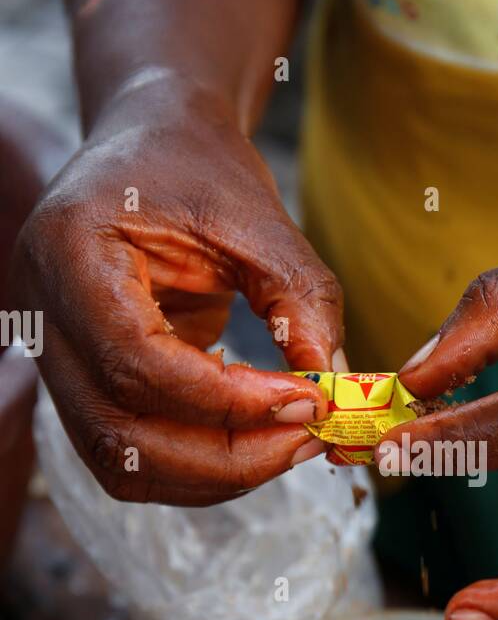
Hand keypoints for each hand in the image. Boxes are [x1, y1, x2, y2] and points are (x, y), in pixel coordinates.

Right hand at [13, 79, 341, 504]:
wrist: (152, 145)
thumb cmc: (196, 167)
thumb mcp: (257, 214)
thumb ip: (298, 294)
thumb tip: (331, 380)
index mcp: (71, 251)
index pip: (135, 360)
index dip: (222, 400)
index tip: (303, 400)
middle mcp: (44, 313)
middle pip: (120, 431)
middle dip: (223, 456)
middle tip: (305, 441)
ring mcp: (54, 357)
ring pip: (119, 461)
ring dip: (212, 474)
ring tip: (289, 446)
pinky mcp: (83, 385)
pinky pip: (130, 454)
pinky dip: (195, 465)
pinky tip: (254, 440)